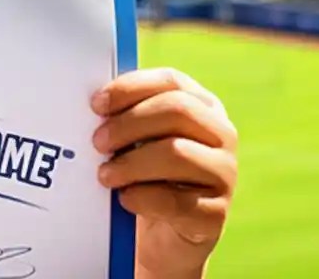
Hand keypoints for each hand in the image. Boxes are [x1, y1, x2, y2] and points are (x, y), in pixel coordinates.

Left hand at [90, 69, 237, 278]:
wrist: (162, 237)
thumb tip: (94, 105)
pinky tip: (124, 198)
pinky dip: (141, 197)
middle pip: (177, 111)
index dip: (131, 88)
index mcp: (202, 106)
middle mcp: (221, 135)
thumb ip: (125, 117)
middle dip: (128, 124)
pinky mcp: (215, 215)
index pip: (172, 82)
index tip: (96, 105)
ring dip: (131, 163)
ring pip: (176, 153)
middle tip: (97, 142)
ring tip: (104, 174)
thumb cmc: (144, 174)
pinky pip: (175, 201)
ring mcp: (224, 174)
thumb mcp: (137, 140)